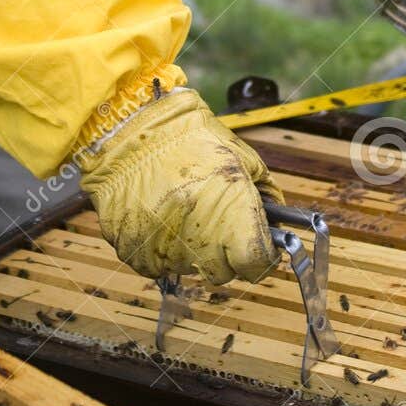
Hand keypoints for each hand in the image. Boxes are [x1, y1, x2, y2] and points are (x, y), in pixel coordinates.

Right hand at [78, 87, 281, 284]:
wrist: (129, 133)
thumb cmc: (188, 138)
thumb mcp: (240, 157)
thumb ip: (264, 196)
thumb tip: (275, 222)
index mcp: (230, 213)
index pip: (256, 265)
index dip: (261, 256)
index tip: (258, 245)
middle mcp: (199, 239)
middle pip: (224, 273)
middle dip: (226, 253)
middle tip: (217, 220)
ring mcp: (165, 250)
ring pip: (191, 267)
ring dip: (193, 247)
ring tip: (183, 208)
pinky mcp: (137, 255)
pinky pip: (161, 264)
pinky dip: (164, 246)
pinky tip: (161, 214)